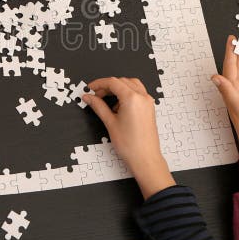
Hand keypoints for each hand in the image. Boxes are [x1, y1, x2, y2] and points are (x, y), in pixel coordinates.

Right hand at [83, 77, 174, 198]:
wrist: (145, 158)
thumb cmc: (130, 145)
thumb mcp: (110, 122)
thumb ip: (98, 106)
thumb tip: (89, 97)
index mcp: (132, 98)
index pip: (113, 82)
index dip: (99, 83)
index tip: (90, 88)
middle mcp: (142, 97)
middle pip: (122, 81)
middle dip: (107, 86)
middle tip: (95, 95)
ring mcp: (147, 102)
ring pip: (131, 85)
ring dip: (118, 88)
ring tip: (106, 101)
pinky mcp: (149, 108)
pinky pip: (137, 93)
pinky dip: (126, 94)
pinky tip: (118, 106)